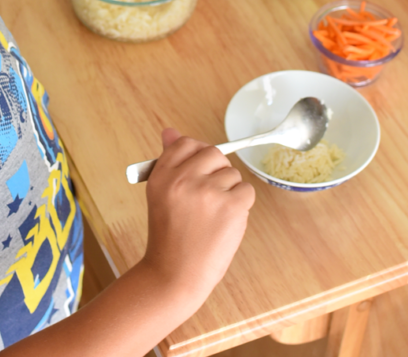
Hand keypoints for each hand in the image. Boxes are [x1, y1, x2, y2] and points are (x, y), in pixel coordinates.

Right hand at [141, 128, 254, 309]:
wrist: (174, 276)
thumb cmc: (169, 237)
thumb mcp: (160, 195)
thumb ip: (169, 161)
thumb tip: (170, 131)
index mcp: (163, 175)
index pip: (186, 144)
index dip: (197, 156)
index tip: (198, 171)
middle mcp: (184, 179)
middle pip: (214, 153)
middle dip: (217, 171)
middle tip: (209, 196)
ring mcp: (208, 192)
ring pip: (233, 174)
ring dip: (229, 191)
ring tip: (213, 215)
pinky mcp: (231, 207)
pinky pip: (247, 190)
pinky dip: (241, 204)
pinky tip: (226, 220)